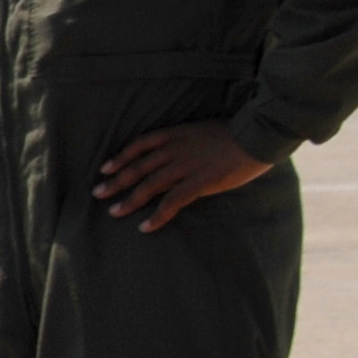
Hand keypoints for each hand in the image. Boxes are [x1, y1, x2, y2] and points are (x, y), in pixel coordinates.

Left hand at [97, 121, 267, 231]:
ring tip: (114, 212)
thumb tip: (180, 155)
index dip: (121, 157)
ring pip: (149, 185)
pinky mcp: (200, 182)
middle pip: (138, 166)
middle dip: (116, 181)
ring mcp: (186, 166)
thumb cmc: (239, 133)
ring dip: (130, 200)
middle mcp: (176, 149)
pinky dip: (157, 215)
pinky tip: (145, 226)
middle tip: (98, 193)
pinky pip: (172, 201)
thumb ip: (188, 142)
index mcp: (177, 134)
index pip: (140, 145)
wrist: (259, 134)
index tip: (106, 168)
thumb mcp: (205, 130)